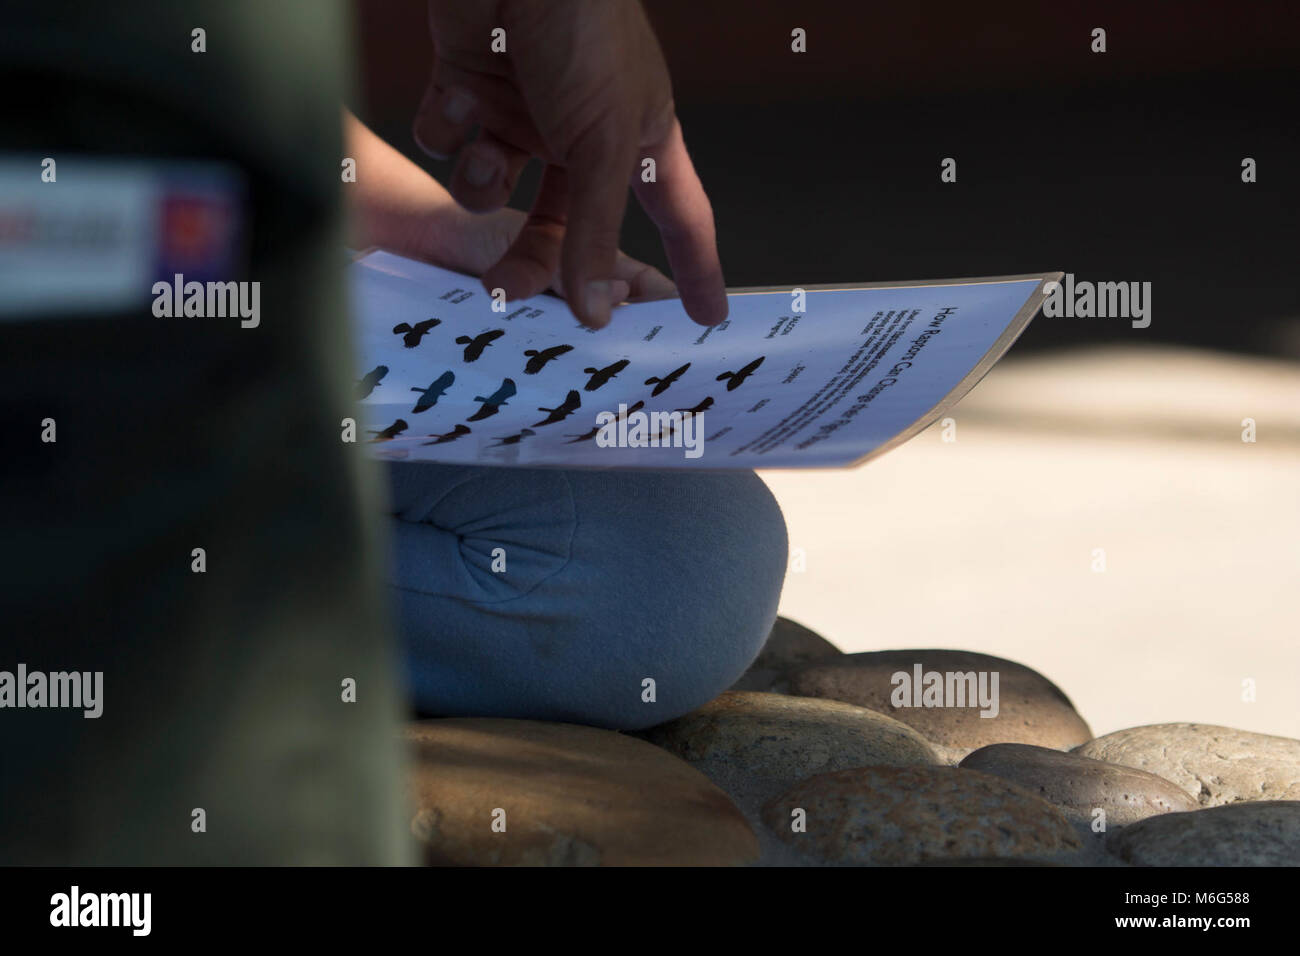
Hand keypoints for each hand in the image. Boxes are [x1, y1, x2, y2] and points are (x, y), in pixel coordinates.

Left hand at [414, 0, 726, 328]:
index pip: (678, 217)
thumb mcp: (600, 142)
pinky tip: (456, 96)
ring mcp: (521, 114)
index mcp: (637, 138)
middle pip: (562, 226)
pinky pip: (449, 142)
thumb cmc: (582, 28)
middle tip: (508, 290)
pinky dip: (448, 127)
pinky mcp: (466, 91)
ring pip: (493, 190)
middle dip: (533, 257)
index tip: (706, 315)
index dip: (695, 267)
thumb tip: (594, 311)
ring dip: (481, 180)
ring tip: (486, 154)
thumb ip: (596, 232)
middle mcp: (579, 133)